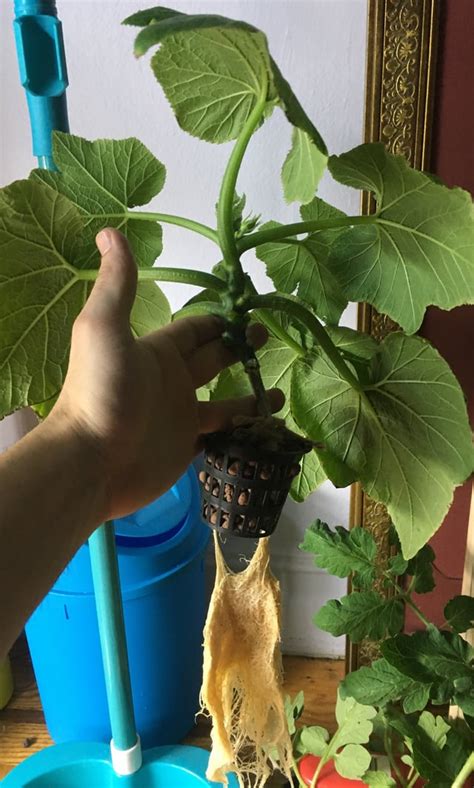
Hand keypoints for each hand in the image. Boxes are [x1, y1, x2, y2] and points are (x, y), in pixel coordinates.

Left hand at [51, 229, 282, 519]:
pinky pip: (220, 438)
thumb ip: (117, 283)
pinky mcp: (186, 450)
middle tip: (269, 340)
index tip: (250, 313)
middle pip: (213, 361)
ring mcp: (179, 417)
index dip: (220, 321)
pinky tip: (266, 430)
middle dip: (240, 350)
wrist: (90, 461)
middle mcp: (171, 382)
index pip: (195, 330)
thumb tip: (109, 231)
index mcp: (157, 352)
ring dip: (250, 397)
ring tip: (278, 395)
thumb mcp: (104, 328)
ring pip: (223, 403)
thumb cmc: (101, 391)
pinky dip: (241, 433)